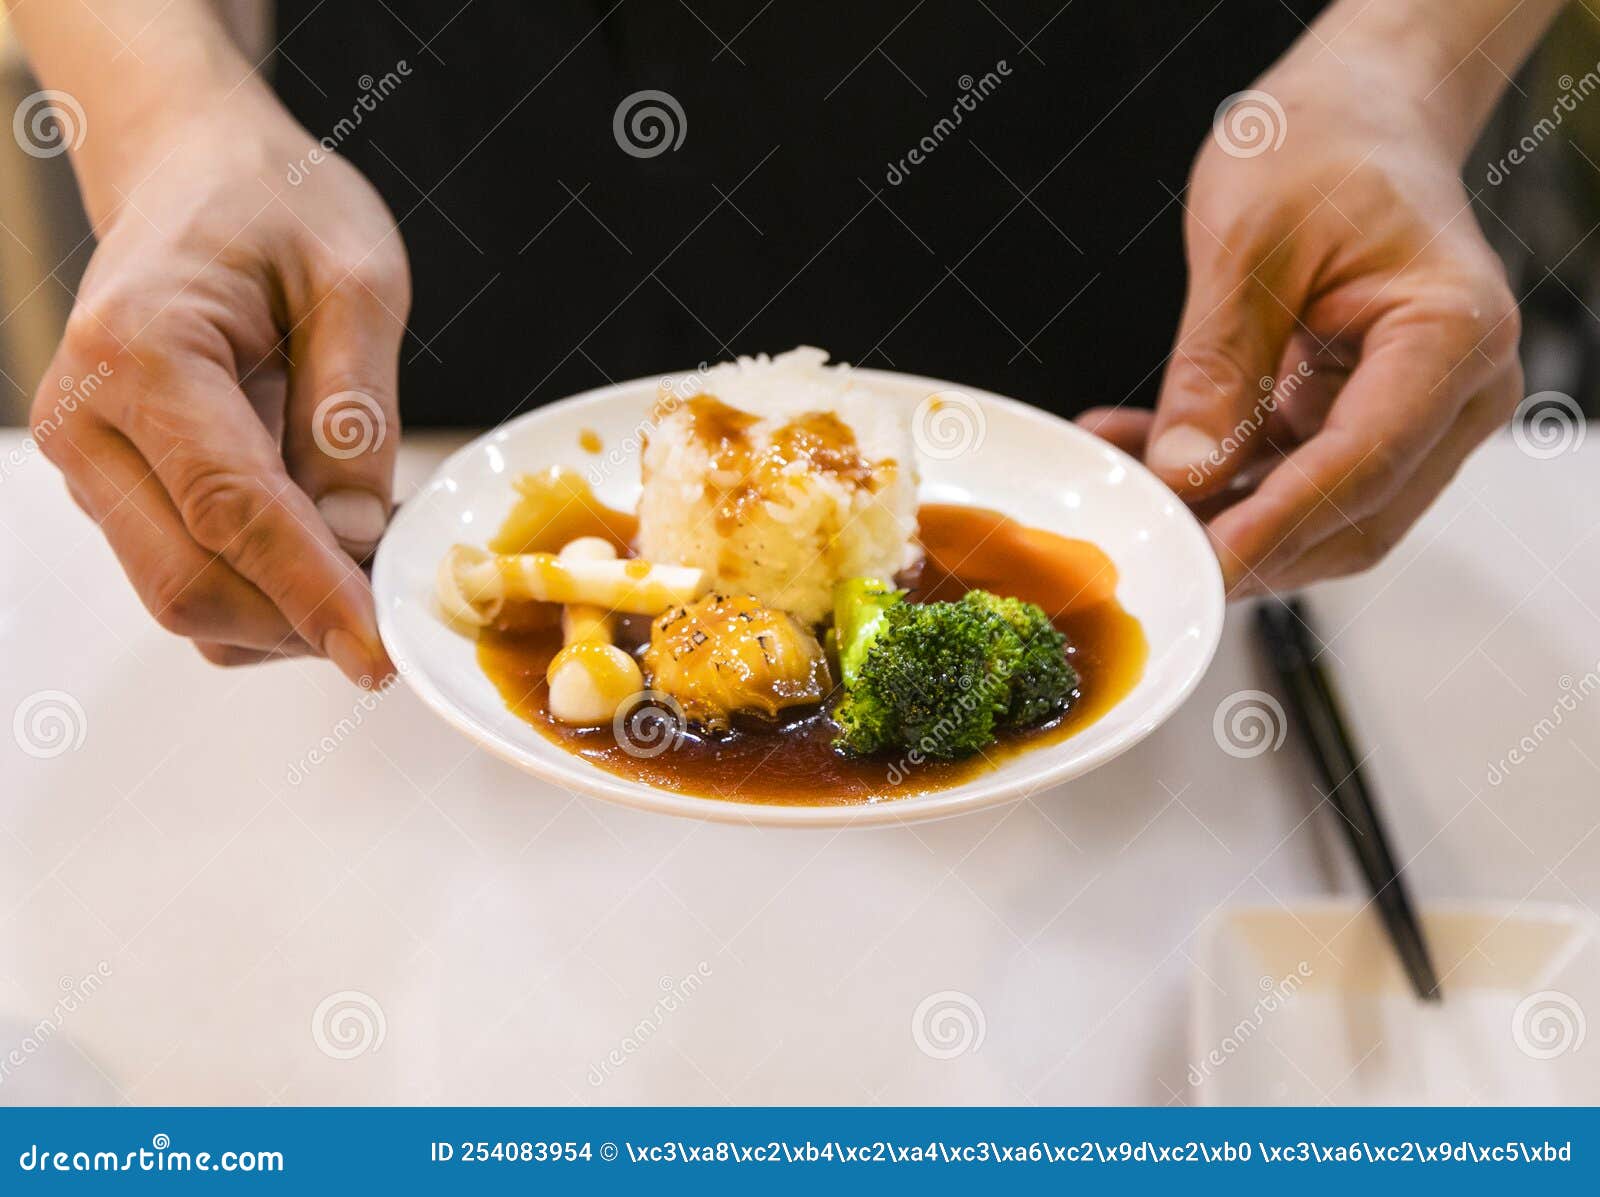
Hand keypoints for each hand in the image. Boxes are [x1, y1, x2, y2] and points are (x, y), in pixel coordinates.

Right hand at [32, 94, 407, 681]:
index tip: (379, 653)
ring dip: (284, 617)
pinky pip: (188, 575)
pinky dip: (264, 594)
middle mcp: (87, 420)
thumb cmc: (274, 209)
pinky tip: (331, 554)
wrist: (195, 178)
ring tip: (370, 566)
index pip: (228, 510)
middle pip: (189, 582)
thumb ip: (357, 408)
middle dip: (299, 623)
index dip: (310, 593)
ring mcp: (91, 463)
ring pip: (183, 598)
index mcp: (140, 353)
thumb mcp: (355, 279)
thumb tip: (357, 535)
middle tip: (396, 616)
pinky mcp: (116, 488)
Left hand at [1081, 72, 1520, 597]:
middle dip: (1248, 542)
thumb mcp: (1246, 243)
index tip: (1202, 565)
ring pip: (1319, 512)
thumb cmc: (1321, 148)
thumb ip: (1216, 364)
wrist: (1356, 115)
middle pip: (1353, 513)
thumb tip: (1184, 473)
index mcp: (1451, 334)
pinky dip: (1218, 477)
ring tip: (1124, 485)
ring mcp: (1417, 414)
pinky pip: (1289, 474)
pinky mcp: (1364, 419)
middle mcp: (1456, 390)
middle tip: (1147, 547)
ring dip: (1221, 514)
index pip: (1363, 461)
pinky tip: (1137, 452)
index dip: (1276, 524)